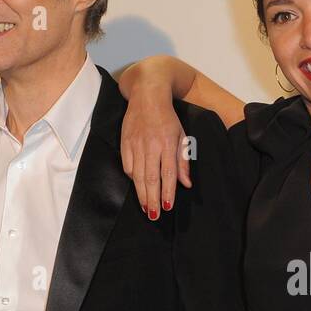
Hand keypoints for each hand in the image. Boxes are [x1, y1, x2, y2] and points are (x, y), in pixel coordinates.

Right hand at [120, 76, 191, 220]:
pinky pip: (127, 165)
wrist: (147, 95)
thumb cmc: (168, 118)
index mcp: (167, 143)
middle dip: (152, 199)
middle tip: (154, 216)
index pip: (168, 173)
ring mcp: (135, 143)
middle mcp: (150, 145)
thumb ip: (183, 161)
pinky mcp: (125, 142)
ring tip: (145, 208)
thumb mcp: (182, 136)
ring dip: (141, 194)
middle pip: (150, 178)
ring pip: (137, 175)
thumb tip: (186, 184)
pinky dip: (132, 178)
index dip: (167, 191)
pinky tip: (137, 187)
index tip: (167, 207)